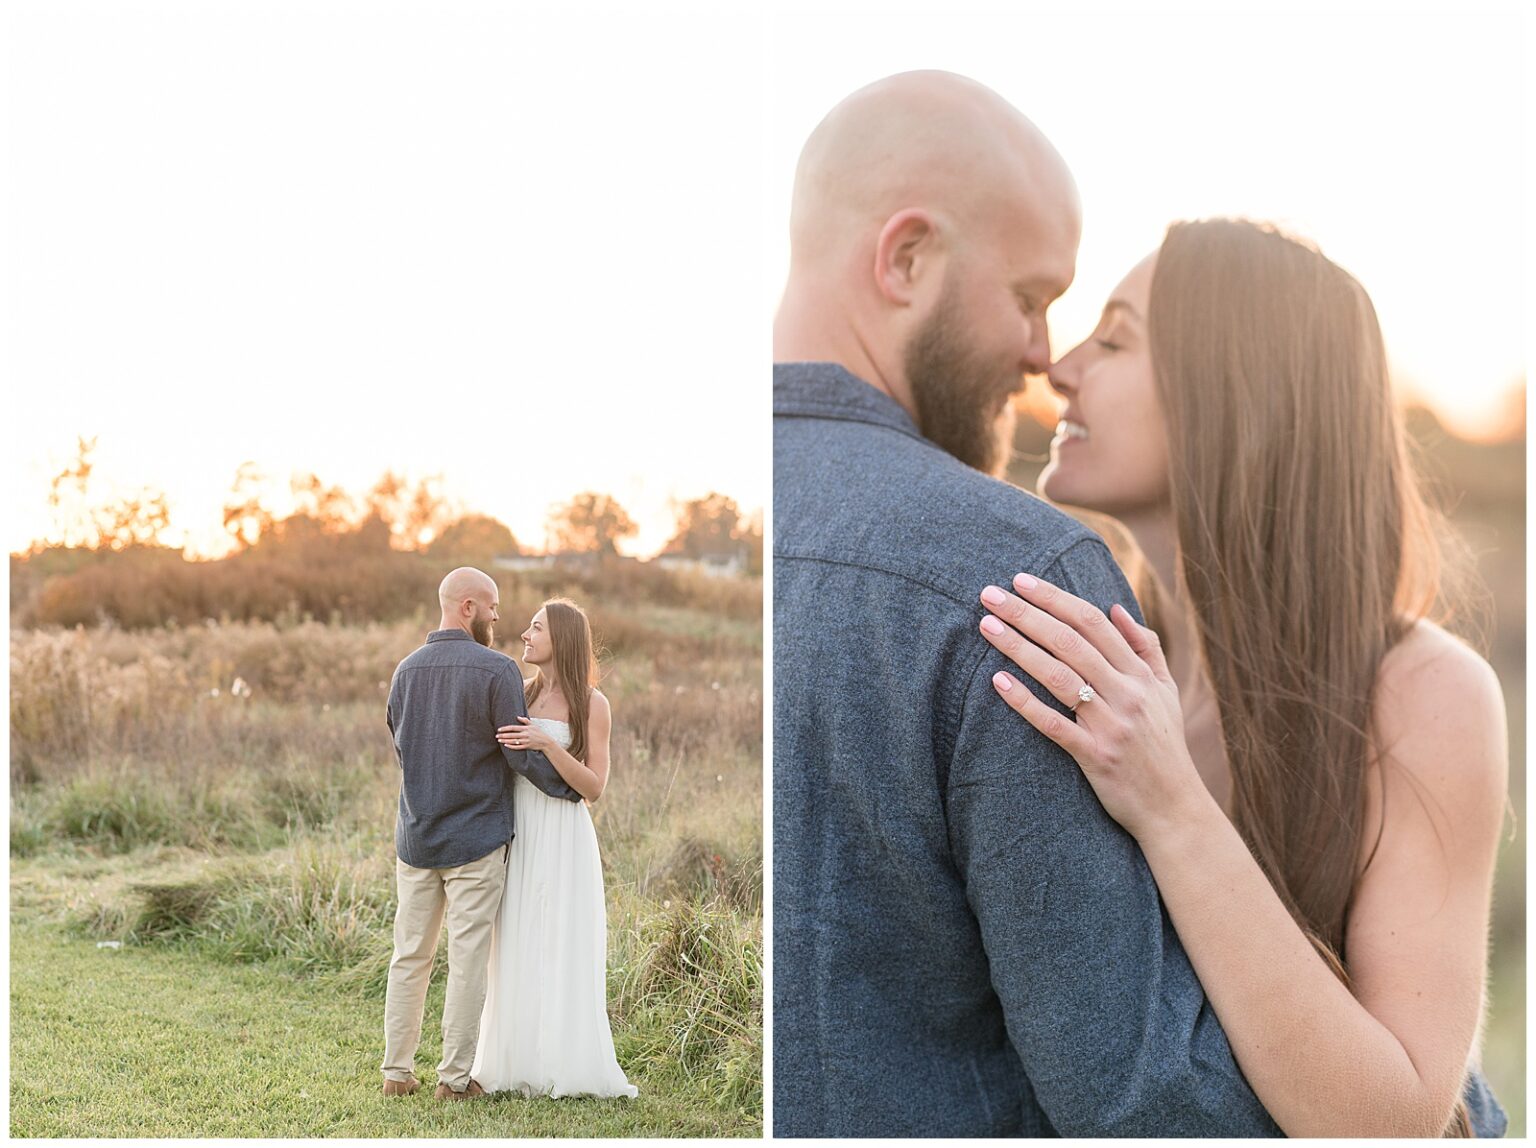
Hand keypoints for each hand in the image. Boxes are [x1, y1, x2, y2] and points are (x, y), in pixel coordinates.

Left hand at [497, 716, 555, 753]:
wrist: (546, 742)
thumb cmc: (539, 732)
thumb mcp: (533, 725)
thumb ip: (525, 720)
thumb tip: (517, 717)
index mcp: (526, 728)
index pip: (513, 728)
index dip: (505, 728)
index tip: (499, 729)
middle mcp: (525, 735)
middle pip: (511, 735)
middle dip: (503, 735)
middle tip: (496, 735)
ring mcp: (525, 741)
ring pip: (513, 741)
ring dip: (505, 740)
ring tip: (499, 740)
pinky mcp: (526, 747)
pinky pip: (517, 747)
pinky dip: (511, 746)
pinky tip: (505, 745)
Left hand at [977, 573, 1208, 839]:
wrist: (1175, 808)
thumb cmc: (1164, 746)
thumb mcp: (1165, 692)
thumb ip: (1144, 648)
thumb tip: (1116, 608)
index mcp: (1139, 674)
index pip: (1092, 622)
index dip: (1055, 598)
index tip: (1020, 580)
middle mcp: (1127, 693)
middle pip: (1070, 642)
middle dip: (1027, 613)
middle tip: (989, 594)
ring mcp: (1111, 725)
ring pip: (1059, 676)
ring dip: (1019, 647)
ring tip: (986, 627)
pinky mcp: (1095, 757)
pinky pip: (1054, 724)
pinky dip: (1025, 702)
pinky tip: (998, 682)